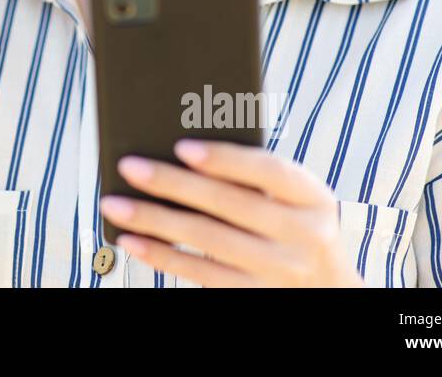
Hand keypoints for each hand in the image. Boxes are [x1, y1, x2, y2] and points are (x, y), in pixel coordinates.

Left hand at [99, 139, 364, 286]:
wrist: (327, 290)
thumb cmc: (292, 225)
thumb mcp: (292, 197)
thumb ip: (251, 175)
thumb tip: (179, 153)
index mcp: (313, 197)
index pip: (268, 171)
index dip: (225, 159)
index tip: (181, 146)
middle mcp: (303, 235)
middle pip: (228, 204)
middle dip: (172, 183)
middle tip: (129, 167)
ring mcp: (280, 270)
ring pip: (206, 240)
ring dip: (154, 221)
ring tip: (114, 205)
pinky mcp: (254, 295)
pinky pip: (200, 273)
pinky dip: (161, 255)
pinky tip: (132, 240)